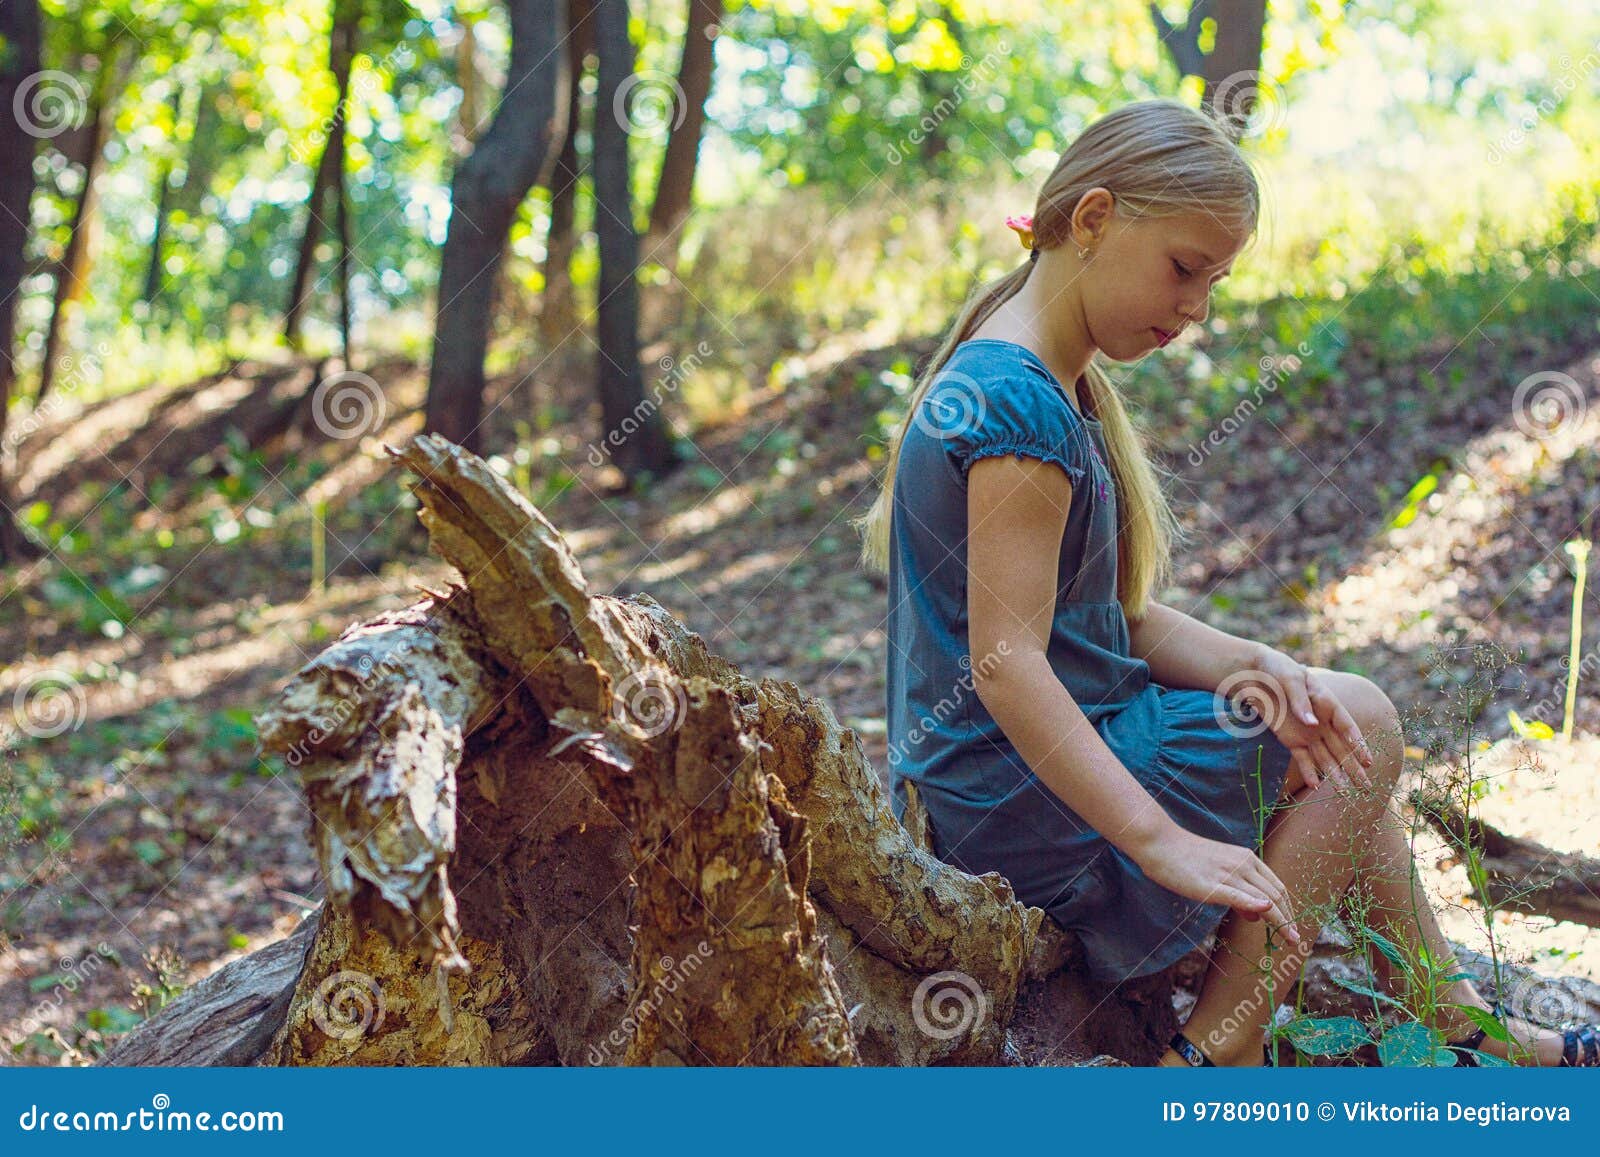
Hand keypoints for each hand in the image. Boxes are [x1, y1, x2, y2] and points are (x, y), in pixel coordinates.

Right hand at [1132, 824, 1302, 946]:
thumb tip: (1258, 914)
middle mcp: (1244, 864)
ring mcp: (1229, 873)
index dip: (1289, 909)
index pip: (1278, 887)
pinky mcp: (1212, 884)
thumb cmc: (1187, 858)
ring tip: (1290, 940)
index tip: (1293, 928)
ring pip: (1265, 899)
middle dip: (1290, 920)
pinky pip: (1239, 895)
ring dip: (1281, 921)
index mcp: (1247, 858)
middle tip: (1295, 941)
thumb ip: (1240, 891)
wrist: (1161, 843)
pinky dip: (1256, 904)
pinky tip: (1267, 912)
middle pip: (1277, 895)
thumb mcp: (1220, 870)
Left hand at [1232, 647, 1373, 793]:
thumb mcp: (1290, 679)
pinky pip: (1303, 759)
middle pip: (1342, 748)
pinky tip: (1317, 786)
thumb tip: (1312, 724)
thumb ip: (1301, 701)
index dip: (1358, 743)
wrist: (1255, 674)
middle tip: (1368, 787)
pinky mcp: (1291, 740)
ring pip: (1326, 757)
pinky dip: (1309, 772)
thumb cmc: (1278, 670)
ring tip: (1347, 793)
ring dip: (1336, 774)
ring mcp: (1307, 733)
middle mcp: (1322, 723)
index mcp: (1328, 704)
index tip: (1368, 760)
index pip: (1347, 727)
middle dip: (1355, 767)